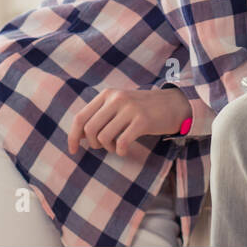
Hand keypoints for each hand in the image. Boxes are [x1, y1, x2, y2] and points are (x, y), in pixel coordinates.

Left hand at [67, 86, 190, 156]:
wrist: (172, 104)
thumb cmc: (142, 110)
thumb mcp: (119, 106)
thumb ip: (99, 117)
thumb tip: (78, 136)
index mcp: (107, 95)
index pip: (81, 117)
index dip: (73, 136)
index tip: (73, 150)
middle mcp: (116, 99)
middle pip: (90, 129)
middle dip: (93, 144)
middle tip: (104, 147)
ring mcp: (129, 108)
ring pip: (104, 137)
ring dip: (108, 148)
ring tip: (116, 146)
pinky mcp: (142, 120)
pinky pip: (121, 142)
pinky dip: (120, 151)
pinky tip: (125, 149)